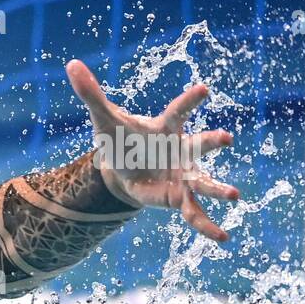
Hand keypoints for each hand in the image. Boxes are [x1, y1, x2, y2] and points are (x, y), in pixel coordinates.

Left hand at [66, 58, 238, 241]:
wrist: (124, 169)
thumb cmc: (121, 140)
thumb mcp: (104, 120)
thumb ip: (92, 94)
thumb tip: (70, 64)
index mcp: (166, 127)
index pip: (179, 110)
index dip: (190, 100)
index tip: (204, 89)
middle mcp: (182, 150)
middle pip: (200, 145)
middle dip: (213, 142)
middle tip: (227, 139)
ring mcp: (184, 175)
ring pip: (203, 181)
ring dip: (217, 188)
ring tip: (234, 194)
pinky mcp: (178, 198)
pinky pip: (194, 213)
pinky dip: (208, 226)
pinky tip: (222, 239)